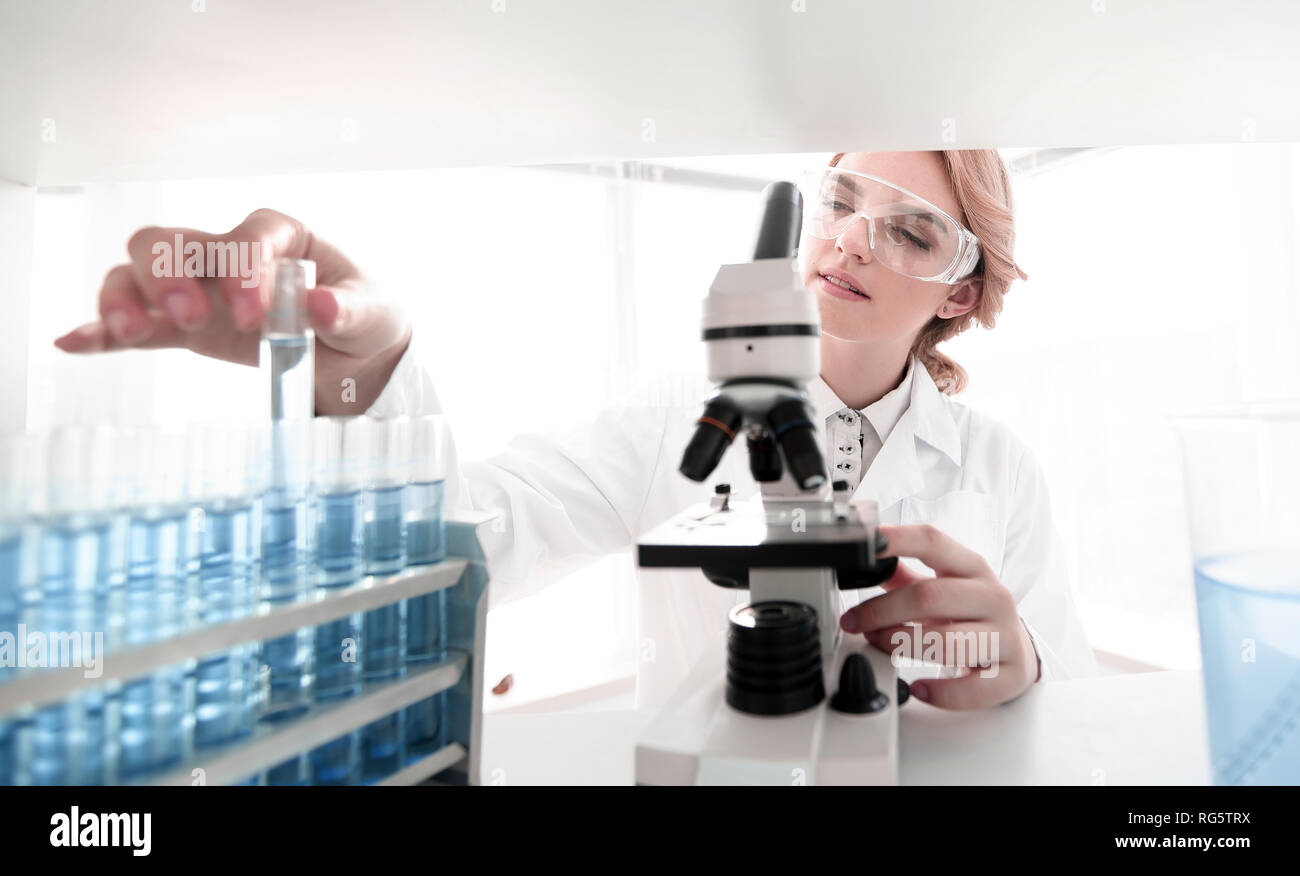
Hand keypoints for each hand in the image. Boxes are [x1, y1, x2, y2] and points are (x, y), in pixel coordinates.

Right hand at [52, 208, 410, 413]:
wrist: (355, 353)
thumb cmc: (362, 316)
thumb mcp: (372, 313)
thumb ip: (348, 310)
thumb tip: (322, 307)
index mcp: (279, 236)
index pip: (248, 238)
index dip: (243, 269)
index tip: (254, 314)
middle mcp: (229, 253)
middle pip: (173, 241)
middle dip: (171, 273)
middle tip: (192, 316)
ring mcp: (200, 288)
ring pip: (140, 272)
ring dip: (128, 297)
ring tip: (134, 332)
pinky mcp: (184, 326)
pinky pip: (134, 321)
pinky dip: (102, 329)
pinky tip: (75, 342)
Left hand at [839, 524, 1039, 708]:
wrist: (1018, 651)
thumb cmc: (971, 614)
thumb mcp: (945, 586)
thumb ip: (906, 576)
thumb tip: (866, 565)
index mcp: (973, 568)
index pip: (933, 542)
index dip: (897, 541)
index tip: (867, 545)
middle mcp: (994, 597)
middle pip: (929, 597)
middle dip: (881, 611)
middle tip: (854, 622)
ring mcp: (1007, 637)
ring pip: (946, 642)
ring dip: (900, 645)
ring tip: (877, 645)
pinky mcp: (1012, 676)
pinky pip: (974, 688)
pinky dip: (940, 692)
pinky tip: (917, 688)